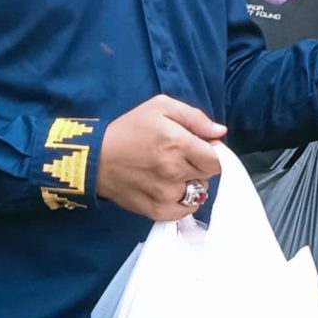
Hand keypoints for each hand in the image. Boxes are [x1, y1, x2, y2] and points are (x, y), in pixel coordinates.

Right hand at [98, 95, 225, 219]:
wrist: (96, 158)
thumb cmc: (129, 129)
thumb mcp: (160, 107)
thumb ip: (195, 117)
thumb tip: (221, 132)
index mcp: (178, 143)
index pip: (216, 159)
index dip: (210, 152)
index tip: (197, 148)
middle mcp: (174, 171)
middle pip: (208, 175)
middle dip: (199, 165)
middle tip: (180, 157)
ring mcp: (166, 194)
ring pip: (199, 192)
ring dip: (191, 183)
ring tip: (171, 173)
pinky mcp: (157, 210)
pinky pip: (185, 210)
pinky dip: (183, 201)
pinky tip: (170, 189)